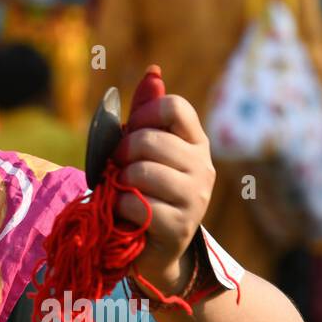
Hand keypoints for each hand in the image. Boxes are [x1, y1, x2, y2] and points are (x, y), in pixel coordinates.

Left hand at [113, 94, 215, 290]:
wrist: (156, 250)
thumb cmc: (145, 193)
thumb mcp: (145, 152)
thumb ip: (146, 115)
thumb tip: (153, 71)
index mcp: (195, 143)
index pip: (174, 106)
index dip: (144, 114)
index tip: (132, 133)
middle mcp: (202, 167)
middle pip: (149, 140)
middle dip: (122, 155)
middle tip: (119, 170)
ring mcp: (195, 197)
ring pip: (140, 172)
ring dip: (120, 184)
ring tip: (125, 193)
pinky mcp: (179, 225)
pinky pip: (135, 204)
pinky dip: (120, 208)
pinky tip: (128, 215)